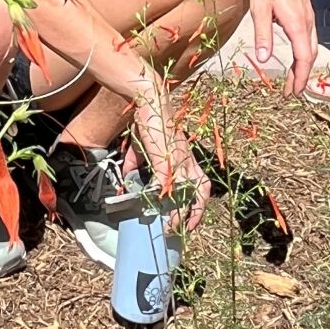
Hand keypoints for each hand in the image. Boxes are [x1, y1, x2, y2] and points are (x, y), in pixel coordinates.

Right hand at [131, 76, 210, 234]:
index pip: (200, 182)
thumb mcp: (144, 147)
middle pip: (201, 190)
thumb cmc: (149, 120)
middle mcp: (186, 159)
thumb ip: (138, 162)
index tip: (189, 216)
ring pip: (187, 192)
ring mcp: (178, 159)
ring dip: (179, 212)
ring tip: (170, 226)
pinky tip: (156, 205)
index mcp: (185, 157)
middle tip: (188, 228)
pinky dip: (163, 196)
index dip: (198, 201)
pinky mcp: (166, 158)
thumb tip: (128, 175)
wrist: (150, 100)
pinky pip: (167, 182)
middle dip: (196, 212)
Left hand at [249, 0, 318, 95]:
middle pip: (310, 54)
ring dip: (304, 63)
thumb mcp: (259, 9)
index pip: (304, 58)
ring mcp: (308, 14)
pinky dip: (304, 50)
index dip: (301, 78)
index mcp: (297, 23)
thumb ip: (263, 35)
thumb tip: (265, 60)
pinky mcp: (305, 9)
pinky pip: (309, 35)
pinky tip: (295, 53)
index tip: (293, 93)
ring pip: (311, 45)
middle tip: (291, 91)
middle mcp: (307, 20)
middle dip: (302, 75)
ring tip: (293, 77)